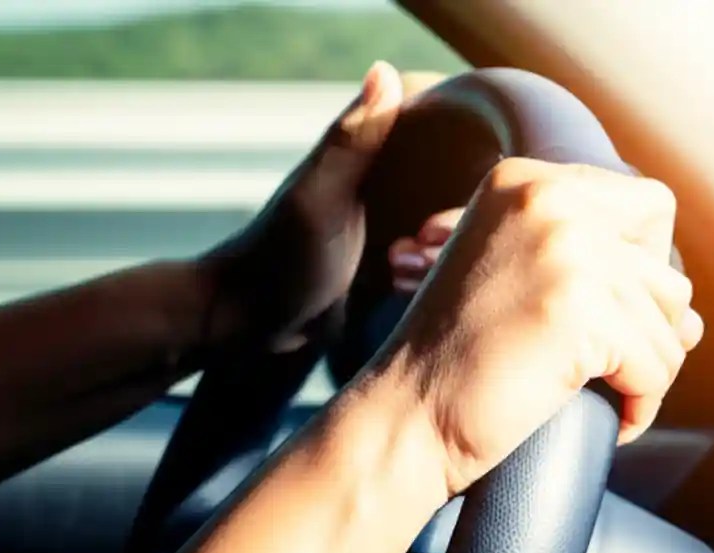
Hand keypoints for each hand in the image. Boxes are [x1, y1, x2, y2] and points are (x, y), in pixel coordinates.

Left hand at [202, 63, 445, 351]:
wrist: (250, 324)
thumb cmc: (277, 258)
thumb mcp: (318, 199)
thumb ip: (353, 140)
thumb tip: (384, 68)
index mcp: (377, 153)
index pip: (453, 149)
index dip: (460, 192)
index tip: (429, 228)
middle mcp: (393, 180)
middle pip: (462, 195)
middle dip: (451, 232)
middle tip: (414, 252)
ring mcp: (396, 222)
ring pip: (455, 233)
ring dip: (438, 258)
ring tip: (399, 273)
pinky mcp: (395, 261)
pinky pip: (438, 264)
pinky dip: (427, 276)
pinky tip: (398, 287)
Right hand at [371, 158, 703, 496]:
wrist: (405, 417)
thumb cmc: (462, 363)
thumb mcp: (521, 281)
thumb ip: (596, 270)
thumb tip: (696, 322)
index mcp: (527, 181)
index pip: (649, 205)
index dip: (648, 269)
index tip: (615, 316)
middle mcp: (550, 199)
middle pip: (667, 268)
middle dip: (652, 330)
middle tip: (611, 368)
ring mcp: (566, 249)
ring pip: (671, 323)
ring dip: (648, 372)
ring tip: (606, 396)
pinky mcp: (579, 308)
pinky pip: (658, 365)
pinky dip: (640, 404)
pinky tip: (609, 419)